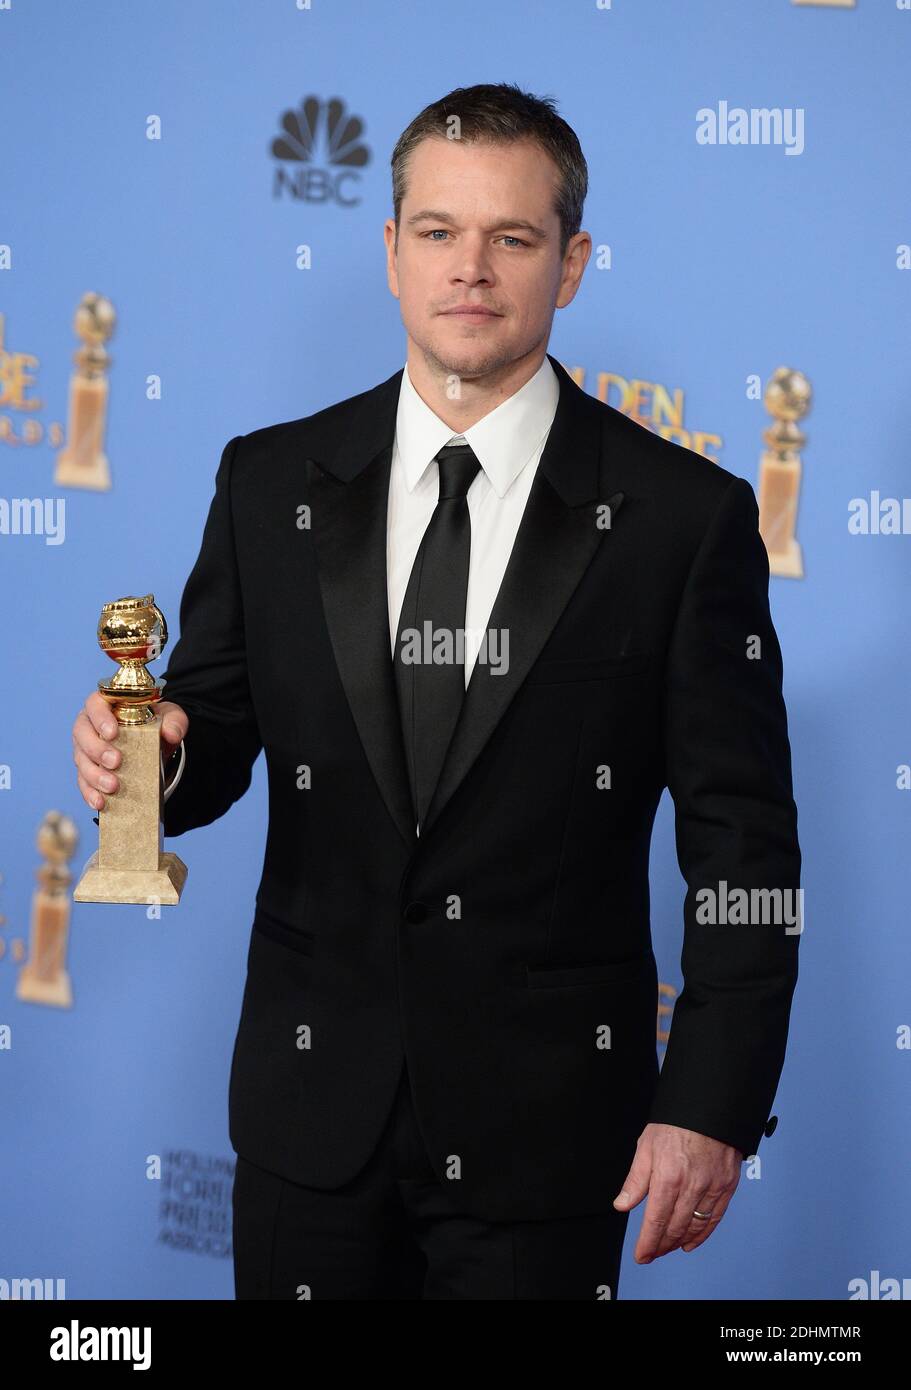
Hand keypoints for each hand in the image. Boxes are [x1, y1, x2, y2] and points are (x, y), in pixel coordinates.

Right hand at [72, 691, 188, 810]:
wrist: (155, 743)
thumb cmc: (155, 723)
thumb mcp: (170, 716)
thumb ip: (174, 721)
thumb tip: (171, 734)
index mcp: (105, 705)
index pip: (95, 704)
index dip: (100, 718)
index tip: (112, 733)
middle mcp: (89, 725)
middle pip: (82, 734)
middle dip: (97, 750)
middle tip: (115, 762)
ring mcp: (85, 749)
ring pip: (81, 761)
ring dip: (94, 776)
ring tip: (112, 786)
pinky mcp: (88, 770)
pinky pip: (83, 782)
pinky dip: (91, 793)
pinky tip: (100, 802)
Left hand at [613, 1122, 741, 1260]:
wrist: (709, 1106)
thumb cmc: (677, 1122)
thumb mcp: (646, 1146)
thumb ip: (635, 1181)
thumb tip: (622, 1205)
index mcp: (668, 1177)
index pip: (655, 1222)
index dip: (647, 1243)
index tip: (641, 1255)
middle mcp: (691, 1186)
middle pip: (675, 1228)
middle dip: (661, 1245)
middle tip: (652, 1252)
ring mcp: (711, 1187)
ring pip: (695, 1227)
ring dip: (680, 1242)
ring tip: (668, 1247)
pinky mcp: (727, 1186)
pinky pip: (715, 1219)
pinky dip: (703, 1235)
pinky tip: (691, 1242)